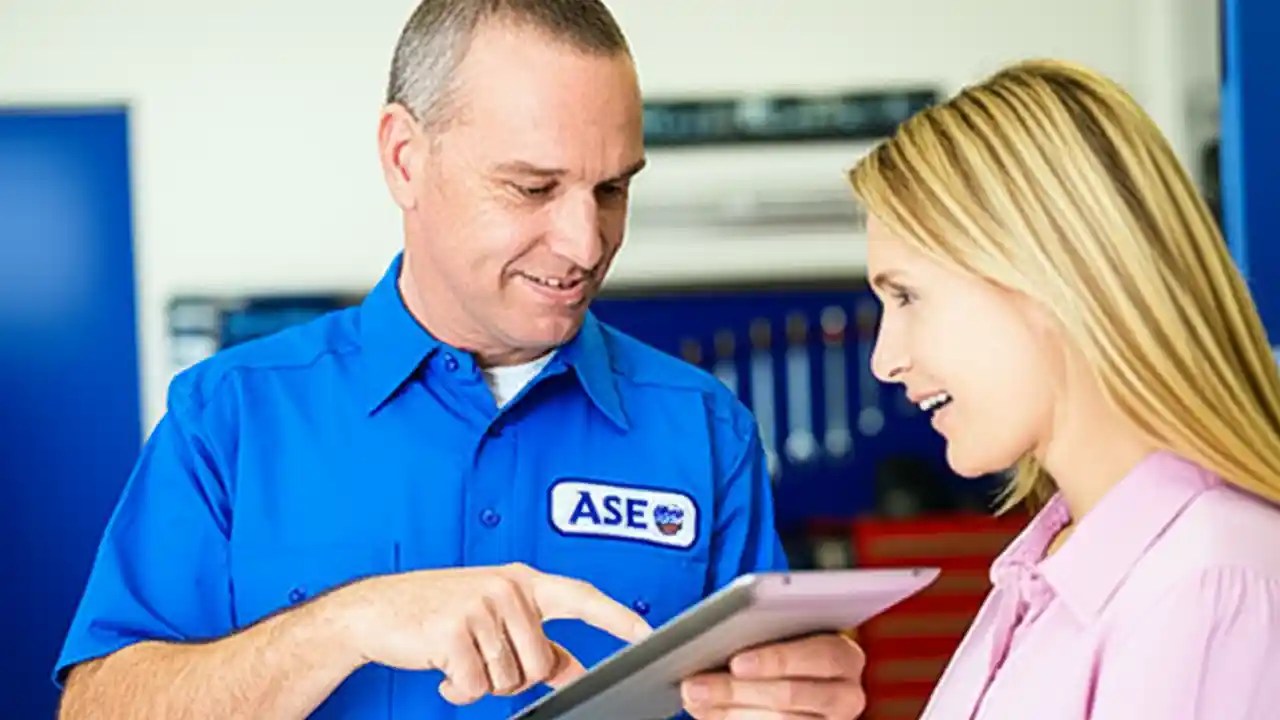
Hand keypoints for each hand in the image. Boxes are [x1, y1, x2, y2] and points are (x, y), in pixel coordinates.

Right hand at [327, 562, 651, 704]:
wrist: (376, 609)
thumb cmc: (438, 610)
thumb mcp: (493, 616)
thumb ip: (534, 638)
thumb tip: (571, 669)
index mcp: (522, 581)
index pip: (581, 598)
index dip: (617, 617)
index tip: (647, 633)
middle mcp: (507, 589)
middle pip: (539, 664)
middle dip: (512, 676)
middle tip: (481, 658)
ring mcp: (481, 607)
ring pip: (508, 679)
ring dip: (481, 681)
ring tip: (458, 655)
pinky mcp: (454, 631)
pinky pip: (476, 687)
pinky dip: (458, 689)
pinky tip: (443, 668)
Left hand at [680, 633, 866, 718]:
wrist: (800, 676)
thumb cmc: (786, 646)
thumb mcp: (785, 633)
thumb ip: (764, 628)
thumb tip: (717, 637)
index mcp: (844, 656)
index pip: (821, 656)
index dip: (777, 659)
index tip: (737, 662)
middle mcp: (846, 695)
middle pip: (792, 695)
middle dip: (737, 691)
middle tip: (695, 686)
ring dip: (730, 712)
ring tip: (695, 698)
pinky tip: (708, 712)